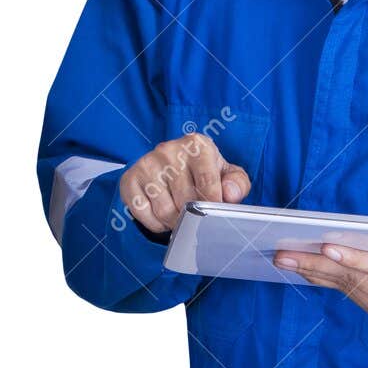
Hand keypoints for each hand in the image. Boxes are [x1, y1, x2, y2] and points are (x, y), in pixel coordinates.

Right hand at [119, 132, 250, 232]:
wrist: (169, 164)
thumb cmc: (203, 171)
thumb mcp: (226, 173)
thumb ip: (237, 184)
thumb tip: (230, 195)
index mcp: (196, 145)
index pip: (208, 184)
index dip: (213, 206)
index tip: (214, 215)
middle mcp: (169, 150)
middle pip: (186, 201)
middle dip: (193, 217)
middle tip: (196, 217)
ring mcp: (147, 164)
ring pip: (164, 210)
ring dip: (174, 222)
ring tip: (180, 216)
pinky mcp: (130, 179)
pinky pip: (143, 213)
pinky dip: (155, 223)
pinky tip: (162, 215)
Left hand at [273, 220, 367, 330]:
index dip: (356, 259)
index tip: (327, 248)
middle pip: (357, 281)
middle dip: (318, 265)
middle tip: (285, 253)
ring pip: (348, 288)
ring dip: (314, 273)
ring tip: (285, 259)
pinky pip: (350, 294)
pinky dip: (325, 280)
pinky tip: (303, 268)